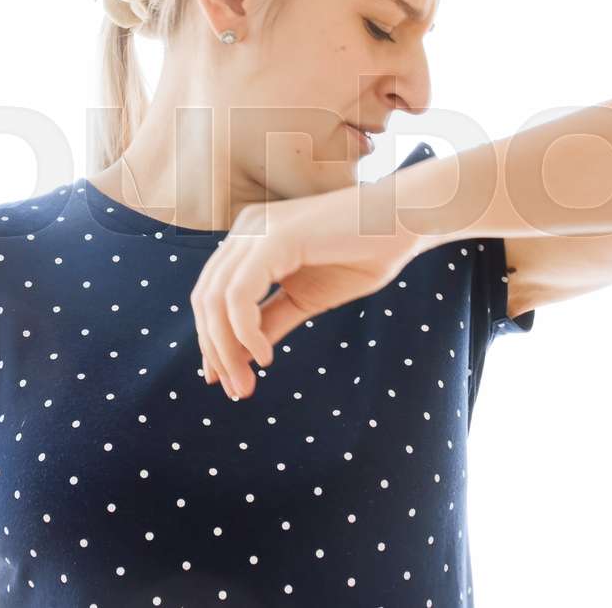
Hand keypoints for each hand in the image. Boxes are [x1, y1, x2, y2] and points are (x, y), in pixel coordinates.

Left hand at [189, 180, 423, 399]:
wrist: (406, 221)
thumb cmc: (364, 254)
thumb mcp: (306, 298)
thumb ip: (271, 321)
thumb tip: (242, 357)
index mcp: (249, 239)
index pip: (212, 294)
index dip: (211, 340)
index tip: (226, 380)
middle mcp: (246, 229)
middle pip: (205, 299)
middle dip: (215, 351)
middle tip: (237, 391)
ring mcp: (256, 230)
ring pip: (216, 300)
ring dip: (226, 350)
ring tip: (247, 384)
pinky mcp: (274, 238)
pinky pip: (239, 296)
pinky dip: (244, 333)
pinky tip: (265, 357)